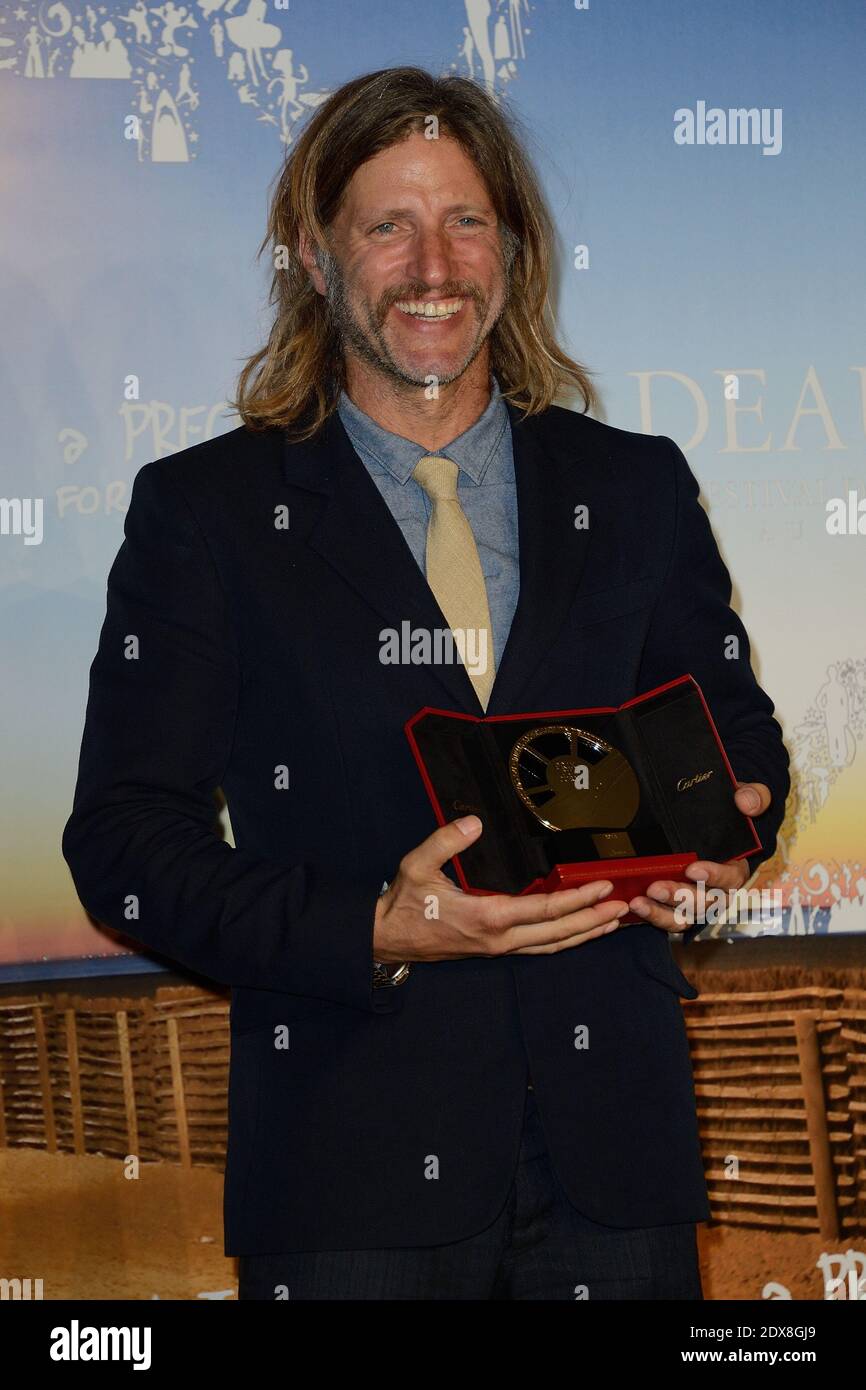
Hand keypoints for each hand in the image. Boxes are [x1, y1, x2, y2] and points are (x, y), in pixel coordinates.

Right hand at [374, 815, 628, 961]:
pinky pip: (539, 947)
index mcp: (487, 917)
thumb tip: (474, 822)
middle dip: (593, 919)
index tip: (603, 886)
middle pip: (558, 933)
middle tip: (624, 907)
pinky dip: (564, 939)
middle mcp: (499, 938)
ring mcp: (499, 947)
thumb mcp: (417, 865)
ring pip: (552, 945)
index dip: (577, 898)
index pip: (544, 910)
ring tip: (612, 922)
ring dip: (584, 933)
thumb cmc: (404, 904)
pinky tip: (578, 933)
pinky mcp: (495, 948)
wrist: (386, 939)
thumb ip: (446, 841)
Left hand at [628, 780, 770, 933]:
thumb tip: (746, 803)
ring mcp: (698, 903)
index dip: (714, 876)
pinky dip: (653, 916)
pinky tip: (636, 906)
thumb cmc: (731, 815)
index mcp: (737, 868)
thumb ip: (754, 797)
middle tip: (656, 887)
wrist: (713, 824)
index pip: (731, 878)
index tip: (693, 868)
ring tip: (639, 902)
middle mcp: (720, 892)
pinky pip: (669, 919)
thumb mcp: (747, 799)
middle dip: (680, 896)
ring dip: (661, 911)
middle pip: (704, 902)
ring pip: (685, 916)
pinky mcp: (680, 908)